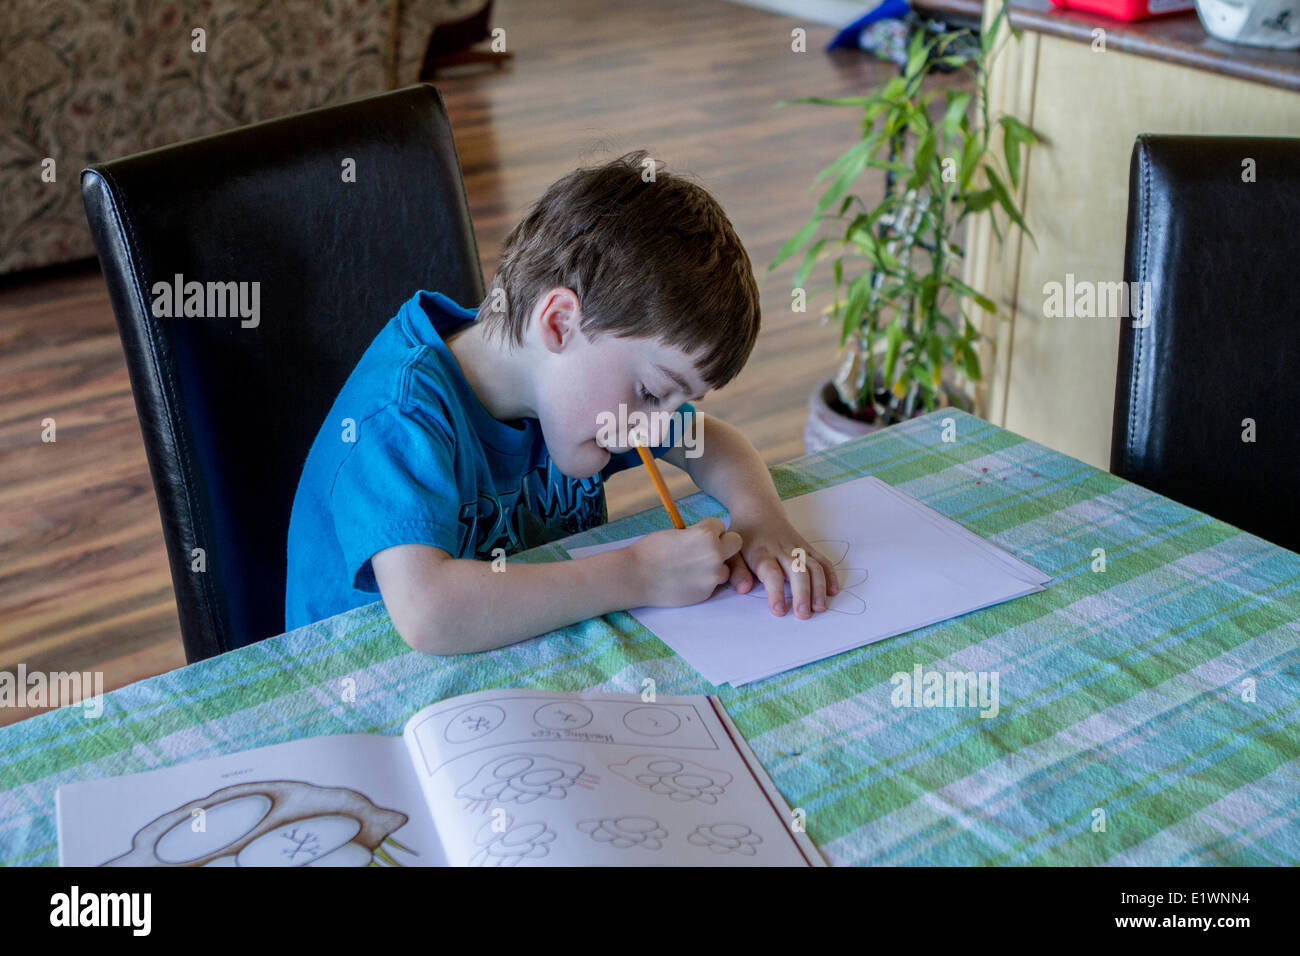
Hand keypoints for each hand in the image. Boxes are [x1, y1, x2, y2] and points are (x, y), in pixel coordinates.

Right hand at [629, 517, 743, 607]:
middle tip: (706, 550)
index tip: (695, 536)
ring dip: (716, 566)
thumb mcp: (677, 533)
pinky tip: (687, 580)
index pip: (720, 525)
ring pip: (727, 566)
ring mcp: (713, 575)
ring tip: (693, 568)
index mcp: (706, 534)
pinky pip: (714, 583)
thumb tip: (707, 538)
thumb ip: (696, 535)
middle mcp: (715, 553)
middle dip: (724, 544)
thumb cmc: (651, 550)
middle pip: (736, 542)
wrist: (636, 576)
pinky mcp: (707, 592)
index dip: (708, 530)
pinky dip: (705, 581)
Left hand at [722, 505, 839, 618]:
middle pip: (797, 571)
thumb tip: (744, 589)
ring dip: (819, 587)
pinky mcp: (807, 546)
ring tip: (820, 608)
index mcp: (761, 553)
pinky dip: (830, 574)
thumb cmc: (744, 536)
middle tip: (804, 615)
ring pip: (813, 566)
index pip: (771, 574)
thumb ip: (736, 571)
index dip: (776, 593)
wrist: (758, 510)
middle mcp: (782, 550)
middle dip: (802, 594)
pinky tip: (833, 591)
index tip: (779, 611)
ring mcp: (797, 547)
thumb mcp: (732, 551)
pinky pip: (822, 559)